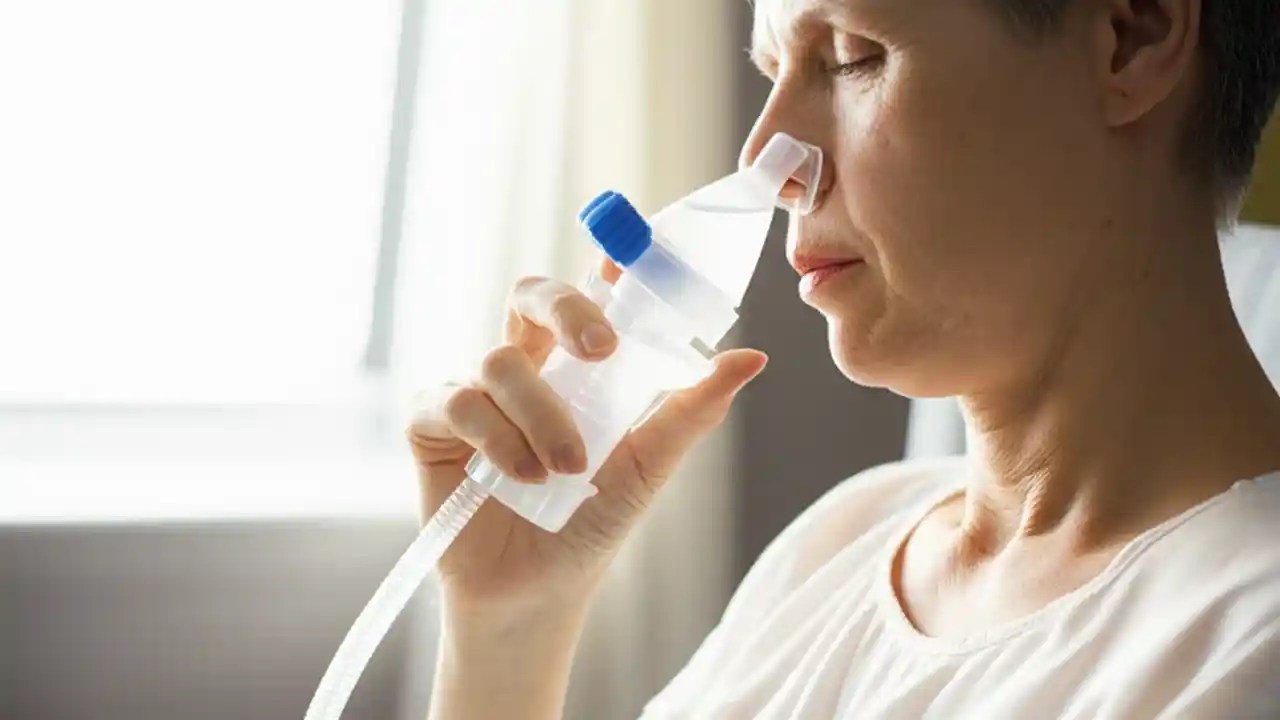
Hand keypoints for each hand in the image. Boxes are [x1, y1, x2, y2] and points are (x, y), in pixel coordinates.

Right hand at [406, 259, 766, 622]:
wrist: (536, 592)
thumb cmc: (590, 522)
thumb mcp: (649, 464)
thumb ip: (692, 410)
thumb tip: (752, 357)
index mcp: (572, 365)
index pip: (586, 297)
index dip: (601, 268)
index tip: (625, 257)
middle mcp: (523, 366)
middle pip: (531, 296)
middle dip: (568, 310)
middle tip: (601, 350)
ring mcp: (474, 391)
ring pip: (501, 363)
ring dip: (542, 417)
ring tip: (567, 471)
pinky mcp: (431, 424)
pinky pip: (458, 401)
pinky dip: (497, 437)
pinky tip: (523, 477)